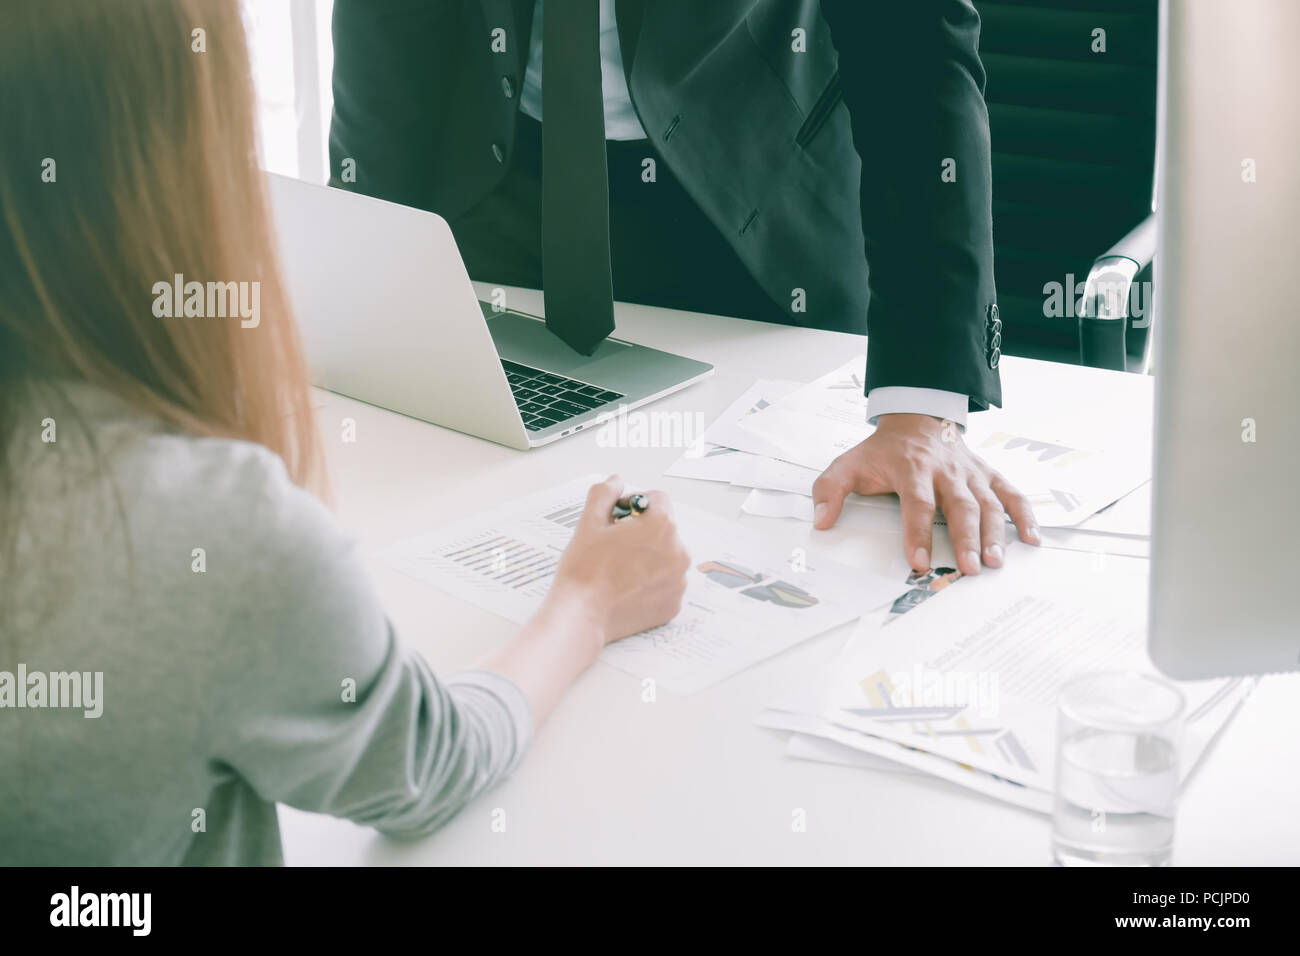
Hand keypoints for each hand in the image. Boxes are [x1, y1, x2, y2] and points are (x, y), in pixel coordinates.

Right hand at [550, 475, 690, 643]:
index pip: (657, 499)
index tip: (617, 519)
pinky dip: (651, 582)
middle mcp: (679, 551)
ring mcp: (678, 580)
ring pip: (666, 556)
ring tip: (620, 568)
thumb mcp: (589, 521)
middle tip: (615, 545)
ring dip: (649, 556)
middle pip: (664, 528)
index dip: (634, 505)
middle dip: (642, 531)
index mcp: (662, 525)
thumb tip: (616, 480)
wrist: (581, 615)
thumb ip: (605, 493)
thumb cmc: (584, 568)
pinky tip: (627, 587)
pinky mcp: (674, 603)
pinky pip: (666, 583)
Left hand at [811, 413, 1040, 574]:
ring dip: (995, 534)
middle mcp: (946, 472)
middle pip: (960, 507)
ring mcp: (971, 474)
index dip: (917, 533)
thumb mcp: (849, 464)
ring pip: (989, 504)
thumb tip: (821, 520)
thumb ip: (830, 490)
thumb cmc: (884, 450)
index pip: (917, 504)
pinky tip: (1032, 540)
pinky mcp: (988, 476)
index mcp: (913, 470)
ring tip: (997, 562)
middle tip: (969, 569)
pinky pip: (1011, 495)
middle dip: (965, 539)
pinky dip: (1025, 516)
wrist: (918, 416)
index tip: (917, 561)